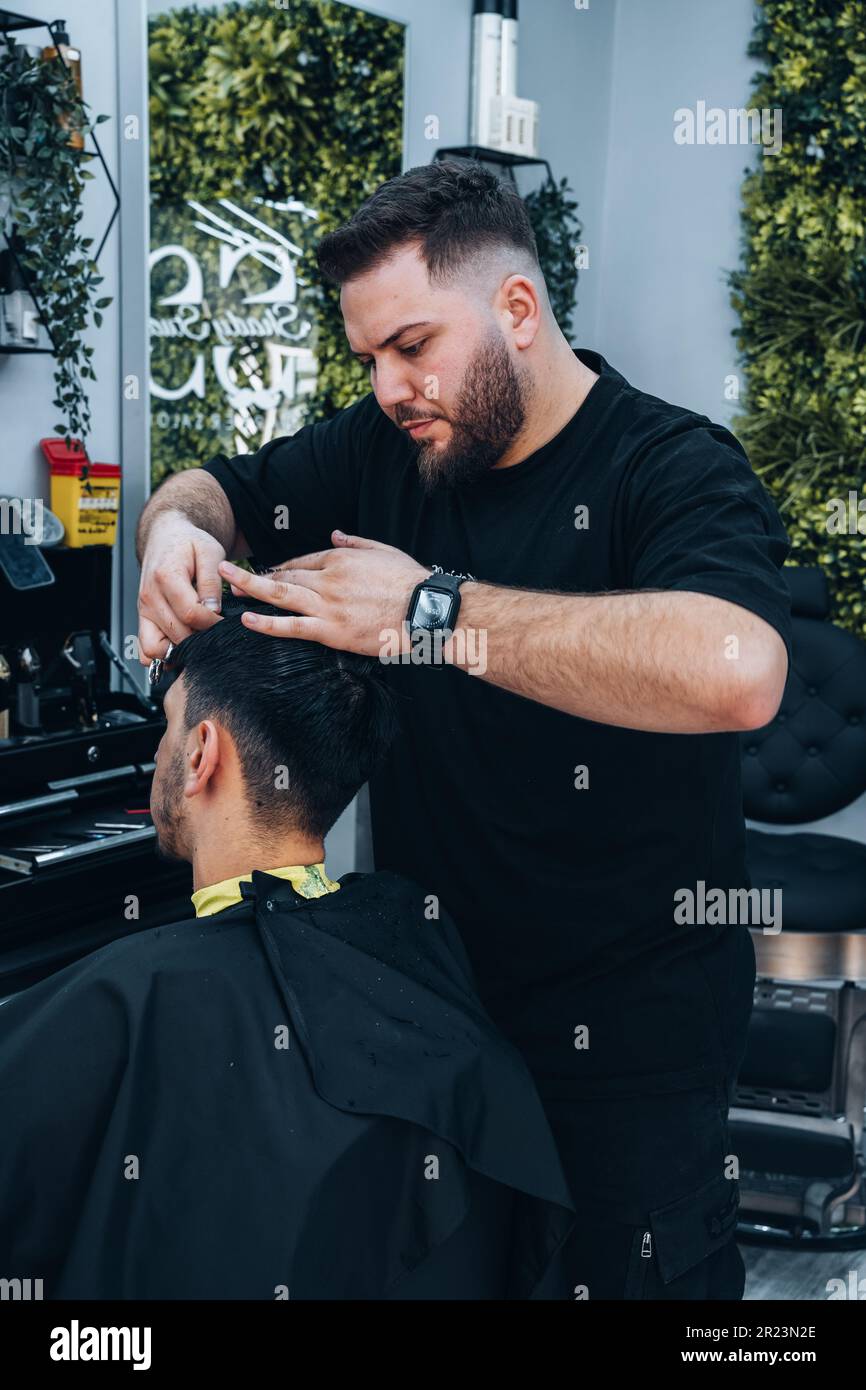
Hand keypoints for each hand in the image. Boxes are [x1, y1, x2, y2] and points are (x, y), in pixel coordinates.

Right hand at [137, 514, 224, 662]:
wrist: (166, 537)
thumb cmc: (189, 543)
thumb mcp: (210, 552)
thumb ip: (212, 582)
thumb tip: (213, 611)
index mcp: (166, 577)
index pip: (191, 614)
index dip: (213, 623)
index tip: (225, 621)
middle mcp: (149, 596)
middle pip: (176, 634)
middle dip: (201, 638)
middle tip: (216, 632)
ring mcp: (144, 610)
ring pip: (156, 649)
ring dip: (180, 651)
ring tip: (199, 639)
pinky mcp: (143, 618)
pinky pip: (145, 650)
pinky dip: (162, 655)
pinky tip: (182, 647)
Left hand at [218, 529, 428, 656]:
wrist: (425, 609)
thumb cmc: (410, 581)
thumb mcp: (383, 551)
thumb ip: (355, 543)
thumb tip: (336, 535)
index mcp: (340, 558)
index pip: (302, 560)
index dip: (280, 566)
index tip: (266, 571)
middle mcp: (328, 578)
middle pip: (284, 574)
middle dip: (254, 575)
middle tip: (227, 572)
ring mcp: (327, 605)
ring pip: (280, 594)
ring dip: (249, 588)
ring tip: (224, 583)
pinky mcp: (330, 630)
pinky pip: (292, 626)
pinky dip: (267, 622)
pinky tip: (247, 618)